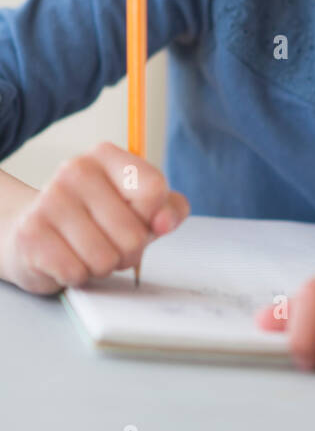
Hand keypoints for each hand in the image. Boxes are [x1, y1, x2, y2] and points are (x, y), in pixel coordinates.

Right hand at [5, 141, 189, 294]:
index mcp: (106, 155)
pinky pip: (76, 272)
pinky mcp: (30, 233)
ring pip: (105, 259)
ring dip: (101, 266)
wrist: (35, 235)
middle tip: (108, 242)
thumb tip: (164, 221)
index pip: (154, 190)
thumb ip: (168, 209)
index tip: (138, 218)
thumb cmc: (95, 220)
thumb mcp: (139, 208)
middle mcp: (75, 170)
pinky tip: (66, 257)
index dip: (153, 218)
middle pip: (133, 234)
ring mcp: (49, 200)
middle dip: (127, 251)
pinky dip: (77, 275)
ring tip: (86, 250)